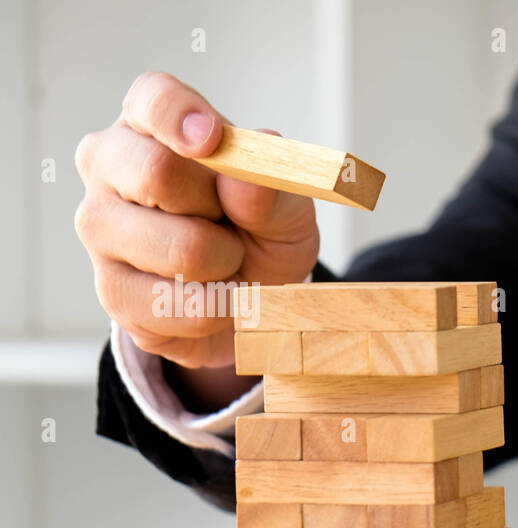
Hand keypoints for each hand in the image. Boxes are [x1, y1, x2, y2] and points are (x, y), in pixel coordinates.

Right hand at [74, 72, 319, 399]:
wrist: (251, 305)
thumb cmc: (259, 235)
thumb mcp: (287, 208)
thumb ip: (273, 190)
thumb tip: (246, 182)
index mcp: (152, 125)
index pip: (153, 99)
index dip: (180, 116)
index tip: (211, 140)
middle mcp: (110, 165)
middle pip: (155, 171)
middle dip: (218, 208)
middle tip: (232, 223)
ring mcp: (100, 227)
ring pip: (176, 246)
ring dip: (225, 264)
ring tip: (226, 262)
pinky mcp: (111, 290)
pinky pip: (178, 304)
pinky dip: (217, 308)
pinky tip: (213, 297)